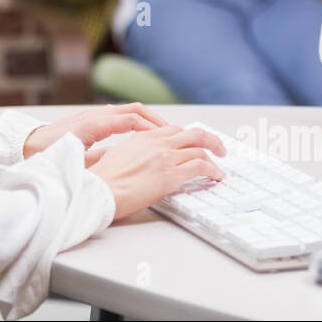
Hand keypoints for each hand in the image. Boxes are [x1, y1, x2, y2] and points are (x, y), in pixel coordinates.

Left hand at [23, 102, 168, 164]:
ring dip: (147, 119)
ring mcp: (94, 116)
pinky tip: (143, 134)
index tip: (167, 137)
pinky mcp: (92, 121)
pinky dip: (136, 121)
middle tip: (173, 132)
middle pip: (134, 109)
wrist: (26, 144)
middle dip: (156, 120)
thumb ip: (95, 162)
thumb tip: (117, 166)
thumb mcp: (71, 163)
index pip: (130, 119)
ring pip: (128, 111)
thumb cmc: (46, 155)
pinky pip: (120, 116)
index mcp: (92, 125)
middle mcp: (95, 116)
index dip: (151, 127)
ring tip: (164, 133)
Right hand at [88, 125, 227, 220]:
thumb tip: (135, 160)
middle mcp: (156, 143)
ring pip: (200, 148)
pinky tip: (216, 176)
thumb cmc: (103, 180)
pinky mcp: (171, 175)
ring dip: (215, 155)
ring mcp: (165, 157)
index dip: (188, 137)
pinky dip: (213, 170)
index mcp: (142, 138)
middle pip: (192, 133)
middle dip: (209, 139)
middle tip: (218, 147)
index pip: (173, 130)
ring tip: (220, 165)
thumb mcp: (115, 157)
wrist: (100, 190)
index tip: (194, 144)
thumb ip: (131, 153)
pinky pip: (201, 166)